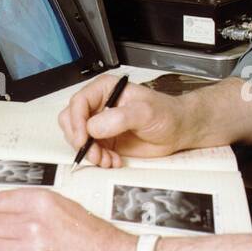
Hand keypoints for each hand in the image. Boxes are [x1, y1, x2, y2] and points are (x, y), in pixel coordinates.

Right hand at [57, 73, 188, 167]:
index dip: (76, 121)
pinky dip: (99, 159)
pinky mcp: (106, 141)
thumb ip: (119, 118)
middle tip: (95, 153)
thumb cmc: (166, 114)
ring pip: (79, 139)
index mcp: (105, 89)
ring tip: (107, 159)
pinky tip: (113, 161)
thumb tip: (94, 127)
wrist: (179, 130)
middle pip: (72, 121)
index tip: (83, 138)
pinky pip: (91, 151)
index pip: (79, 102)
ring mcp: (101, 124)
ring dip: (90, 153)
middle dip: (80, 140)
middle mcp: (99, 106)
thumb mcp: (145, 112)